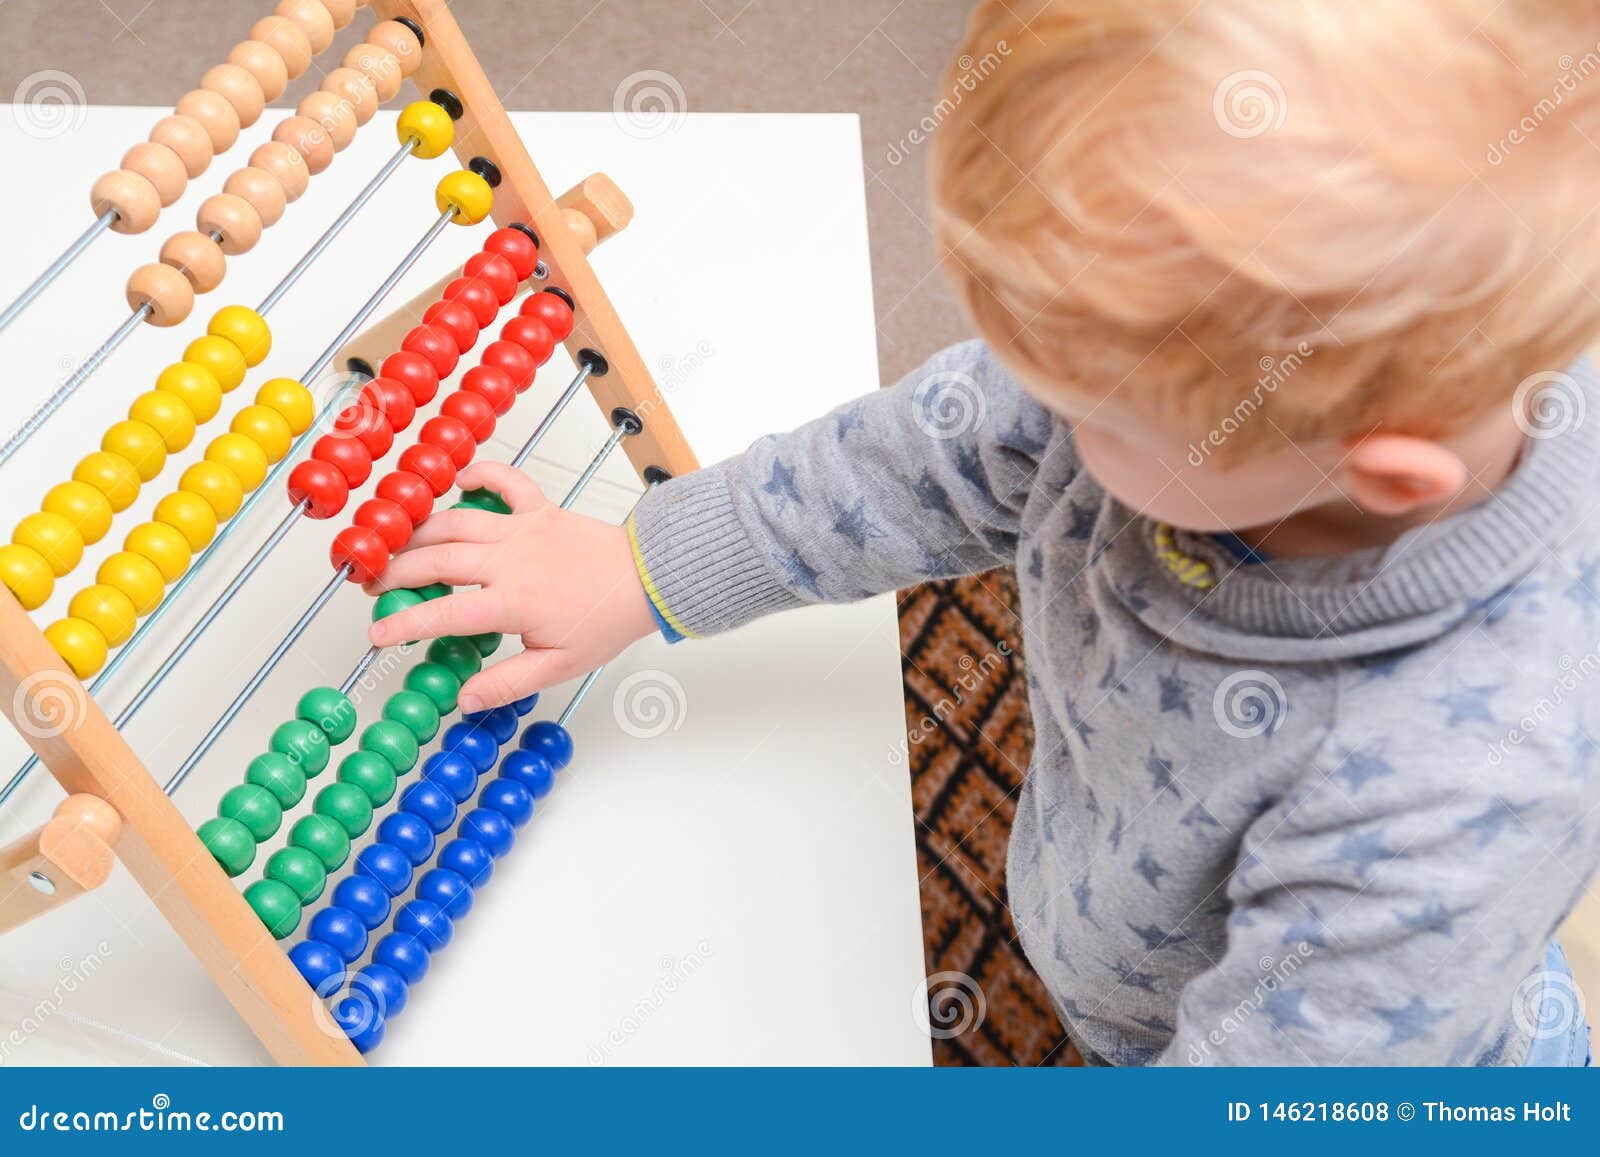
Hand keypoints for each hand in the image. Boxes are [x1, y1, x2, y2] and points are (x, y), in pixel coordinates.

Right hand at [364, 461, 657, 710]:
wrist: (647, 578)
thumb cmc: (606, 620)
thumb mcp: (559, 666)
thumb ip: (508, 683)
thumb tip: (465, 700)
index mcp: (512, 602)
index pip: (443, 614)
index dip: (403, 624)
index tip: (377, 633)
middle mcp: (510, 559)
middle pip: (437, 560)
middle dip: (396, 572)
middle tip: (373, 584)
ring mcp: (523, 528)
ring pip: (456, 521)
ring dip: (421, 532)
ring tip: (398, 547)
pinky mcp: (540, 508)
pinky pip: (504, 481)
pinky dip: (480, 475)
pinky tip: (459, 482)